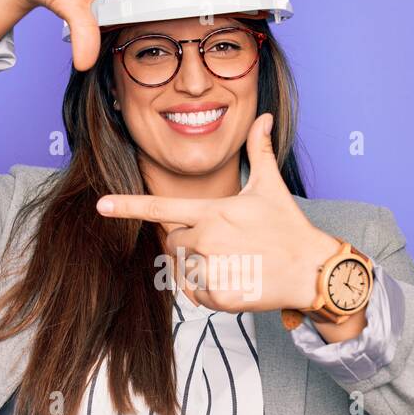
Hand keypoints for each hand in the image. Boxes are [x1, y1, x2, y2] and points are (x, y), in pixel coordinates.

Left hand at [95, 113, 343, 313]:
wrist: (312, 269)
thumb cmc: (289, 227)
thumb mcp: (270, 187)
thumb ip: (259, 151)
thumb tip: (264, 117)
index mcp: (213, 212)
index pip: (162, 207)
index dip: (129, 206)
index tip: (102, 206)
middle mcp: (208, 239)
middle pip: (173, 243)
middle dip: (190, 245)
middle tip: (225, 247)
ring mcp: (212, 269)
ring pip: (183, 272)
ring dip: (200, 271)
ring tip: (232, 265)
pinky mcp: (220, 296)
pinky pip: (196, 297)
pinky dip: (209, 293)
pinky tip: (234, 283)